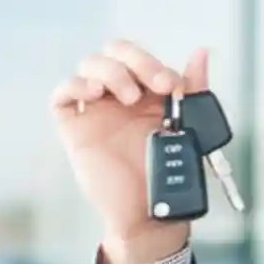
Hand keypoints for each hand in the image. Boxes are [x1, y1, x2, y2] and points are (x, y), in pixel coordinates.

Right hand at [50, 40, 208, 263]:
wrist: (150, 210)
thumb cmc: (167, 171)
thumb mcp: (187, 124)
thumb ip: (194, 89)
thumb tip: (201, 52)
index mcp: (146, 92)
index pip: (138, 57)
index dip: (153, 64)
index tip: (171, 85)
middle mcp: (119, 96)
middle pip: (113, 53)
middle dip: (136, 60)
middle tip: (156, 84)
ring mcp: (96, 109)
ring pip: (89, 66)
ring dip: (111, 71)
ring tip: (129, 97)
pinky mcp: (76, 128)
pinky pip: (62, 95)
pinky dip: (75, 85)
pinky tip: (94, 93)